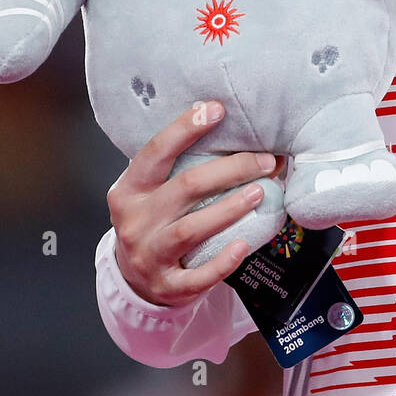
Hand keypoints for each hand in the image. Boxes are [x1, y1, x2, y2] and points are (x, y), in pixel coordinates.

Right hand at [107, 101, 282, 306]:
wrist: (133, 280)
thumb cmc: (154, 222)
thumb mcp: (154, 192)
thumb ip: (184, 168)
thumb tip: (246, 141)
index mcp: (129, 190)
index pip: (155, 152)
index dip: (185, 129)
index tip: (218, 109)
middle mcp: (135, 221)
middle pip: (185, 187)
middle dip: (230, 170)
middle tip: (265, 161)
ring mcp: (148, 255)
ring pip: (190, 229)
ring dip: (229, 208)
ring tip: (260, 192)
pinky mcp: (166, 286)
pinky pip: (196, 276)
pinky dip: (222, 262)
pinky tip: (244, 245)